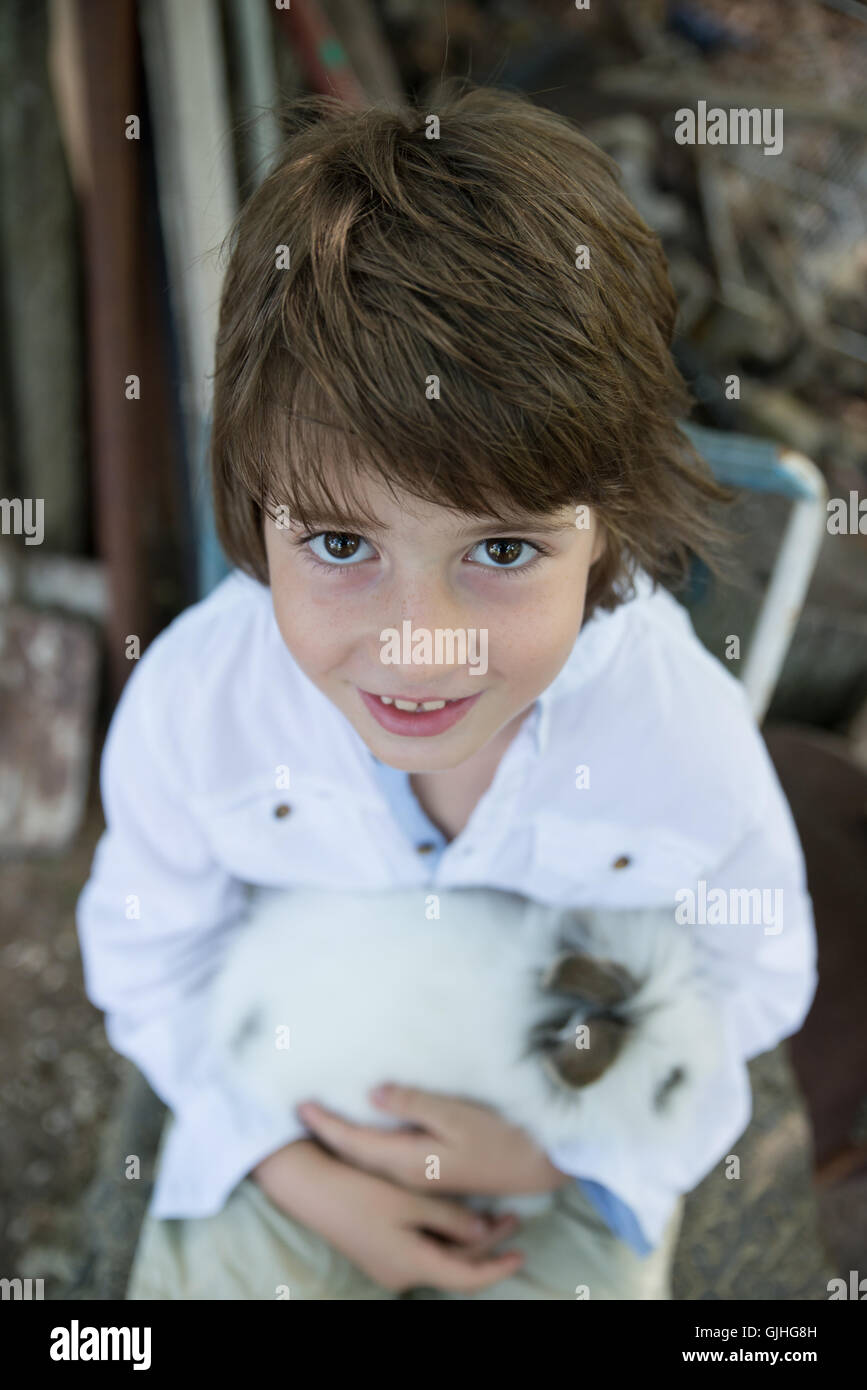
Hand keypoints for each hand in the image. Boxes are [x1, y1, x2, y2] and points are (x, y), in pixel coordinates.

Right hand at [250, 1138, 524, 1293]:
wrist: (311, 1190)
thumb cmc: (360, 1193)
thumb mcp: (410, 1202)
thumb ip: (449, 1219)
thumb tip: (482, 1231)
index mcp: (412, 1264)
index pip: (465, 1277)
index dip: (497, 1268)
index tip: (521, 1254)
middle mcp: (402, 1273)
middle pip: (455, 1265)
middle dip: (487, 1245)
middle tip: (513, 1218)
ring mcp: (390, 1265)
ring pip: (440, 1256)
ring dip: (466, 1239)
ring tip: (492, 1214)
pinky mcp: (381, 1252)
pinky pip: (424, 1249)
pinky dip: (444, 1236)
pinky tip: (455, 1216)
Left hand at [296, 1085, 572, 1195]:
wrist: (535, 1166)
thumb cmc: (500, 1136)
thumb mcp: (456, 1115)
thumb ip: (413, 1104)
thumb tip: (371, 1094)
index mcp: (407, 1161)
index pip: (353, 1142)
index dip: (324, 1123)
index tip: (297, 1104)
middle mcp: (406, 1173)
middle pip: (354, 1154)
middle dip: (325, 1133)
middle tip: (299, 1111)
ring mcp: (419, 1175)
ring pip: (367, 1157)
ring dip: (344, 1138)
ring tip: (323, 1118)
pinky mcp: (431, 1170)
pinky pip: (384, 1156)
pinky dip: (365, 1142)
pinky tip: (364, 1128)